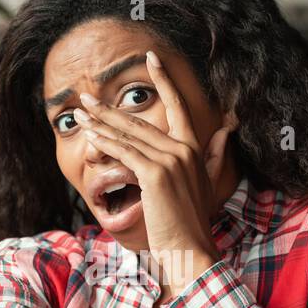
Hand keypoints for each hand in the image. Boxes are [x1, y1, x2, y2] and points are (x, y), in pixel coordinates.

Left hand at [74, 49, 235, 296]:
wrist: (190, 249)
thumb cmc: (193, 223)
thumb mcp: (208, 183)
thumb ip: (216, 155)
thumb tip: (227, 130)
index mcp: (195, 149)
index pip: (178, 105)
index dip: (164, 79)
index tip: (151, 57)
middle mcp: (184, 150)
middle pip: (141, 121)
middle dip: (109, 109)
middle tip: (85, 98)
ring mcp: (171, 161)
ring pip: (129, 136)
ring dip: (100, 124)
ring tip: (80, 115)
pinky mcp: (155, 175)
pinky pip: (125, 153)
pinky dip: (105, 144)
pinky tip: (89, 137)